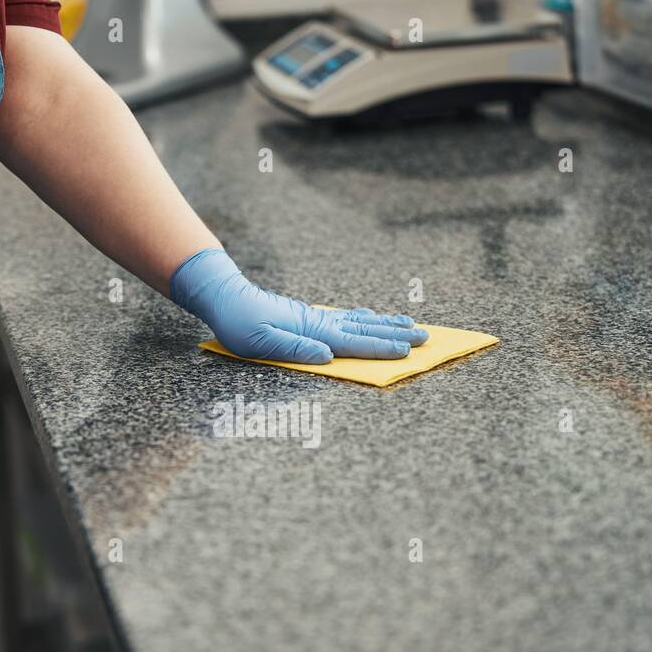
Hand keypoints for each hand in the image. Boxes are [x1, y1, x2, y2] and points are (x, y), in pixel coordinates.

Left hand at [170, 249, 428, 363]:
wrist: (226, 296)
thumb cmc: (238, 323)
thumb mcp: (259, 342)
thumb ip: (294, 348)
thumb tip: (327, 355)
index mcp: (311, 331)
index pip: (354, 343)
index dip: (382, 348)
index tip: (407, 351)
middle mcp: (319, 323)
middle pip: (365, 330)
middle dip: (396, 335)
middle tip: (425, 337)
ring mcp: (316, 318)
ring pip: (359, 322)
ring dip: (386, 325)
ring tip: (410, 324)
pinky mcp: (309, 317)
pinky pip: (345, 318)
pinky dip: (364, 319)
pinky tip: (372, 318)